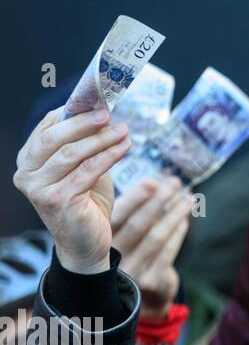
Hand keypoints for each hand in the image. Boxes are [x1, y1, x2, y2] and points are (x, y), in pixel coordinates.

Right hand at [13, 109, 130, 273]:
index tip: (97, 102)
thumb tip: (99, 110)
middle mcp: (26, 174)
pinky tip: (126, 147)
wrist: (86, 242)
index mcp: (28, 161)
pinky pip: (88, 170)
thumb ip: (83, 143)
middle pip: (54, 138)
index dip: (71, 113)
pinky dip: (109, 155)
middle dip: (83, 123)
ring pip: (72, 153)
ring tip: (124, 130)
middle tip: (108, 113)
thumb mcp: (82, 167)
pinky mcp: (59, 200)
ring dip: (102, 138)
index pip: (46, 128)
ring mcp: (39, 189)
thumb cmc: (85, 200)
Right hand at [111, 178, 191, 319]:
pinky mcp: (150, 281)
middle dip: (159, 201)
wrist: (138, 298)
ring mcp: (131, 271)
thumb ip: (131, 213)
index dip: (136, 198)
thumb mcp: (121, 235)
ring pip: (156, 237)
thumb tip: (153, 182)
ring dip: (174, 214)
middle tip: (174, 182)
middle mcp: (110, 259)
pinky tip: (185, 218)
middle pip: (138, 225)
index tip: (152, 181)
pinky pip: (167, 251)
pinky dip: (178, 232)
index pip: (117, 217)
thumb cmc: (130, 255)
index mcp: (98, 243)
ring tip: (187, 197)